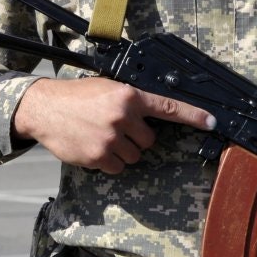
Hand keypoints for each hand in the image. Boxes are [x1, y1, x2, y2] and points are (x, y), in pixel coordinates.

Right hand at [12, 77, 215, 173]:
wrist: (44, 108)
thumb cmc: (75, 97)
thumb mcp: (105, 88)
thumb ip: (129, 100)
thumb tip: (150, 116)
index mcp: (127, 95)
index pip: (168, 107)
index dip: (193, 116)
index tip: (212, 122)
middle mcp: (122, 116)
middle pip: (149, 140)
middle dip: (136, 138)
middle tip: (115, 128)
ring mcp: (111, 138)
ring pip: (134, 156)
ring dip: (121, 151)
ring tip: (99, 136)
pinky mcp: (99, 156)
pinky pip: (117, 167)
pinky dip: (108, 162)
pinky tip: (93, 147)